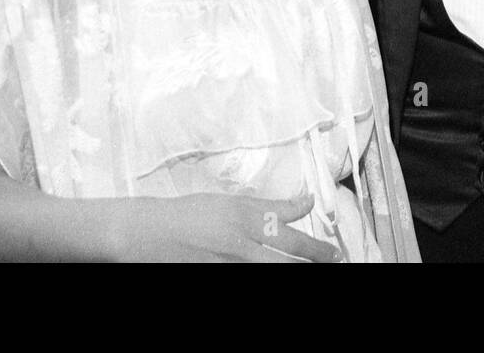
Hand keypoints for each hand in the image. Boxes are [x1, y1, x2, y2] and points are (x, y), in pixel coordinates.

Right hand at [119, 192, 339, 262]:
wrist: (150, 232)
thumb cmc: (191, 213)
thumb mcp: (233, 202)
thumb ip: (271, 206)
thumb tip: (306, 201)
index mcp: (247, 221)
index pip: (292, 236)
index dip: (317, 248)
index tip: (333, 252)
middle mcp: (242, 247)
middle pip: (288, 263)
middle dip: (314, 263)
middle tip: (332, 263)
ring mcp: (229, 266)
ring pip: (272, 273)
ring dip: (294, 272)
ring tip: (309, 271)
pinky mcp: (216, 278)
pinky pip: (247, 281)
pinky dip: (265, 277)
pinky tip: (276, 274)